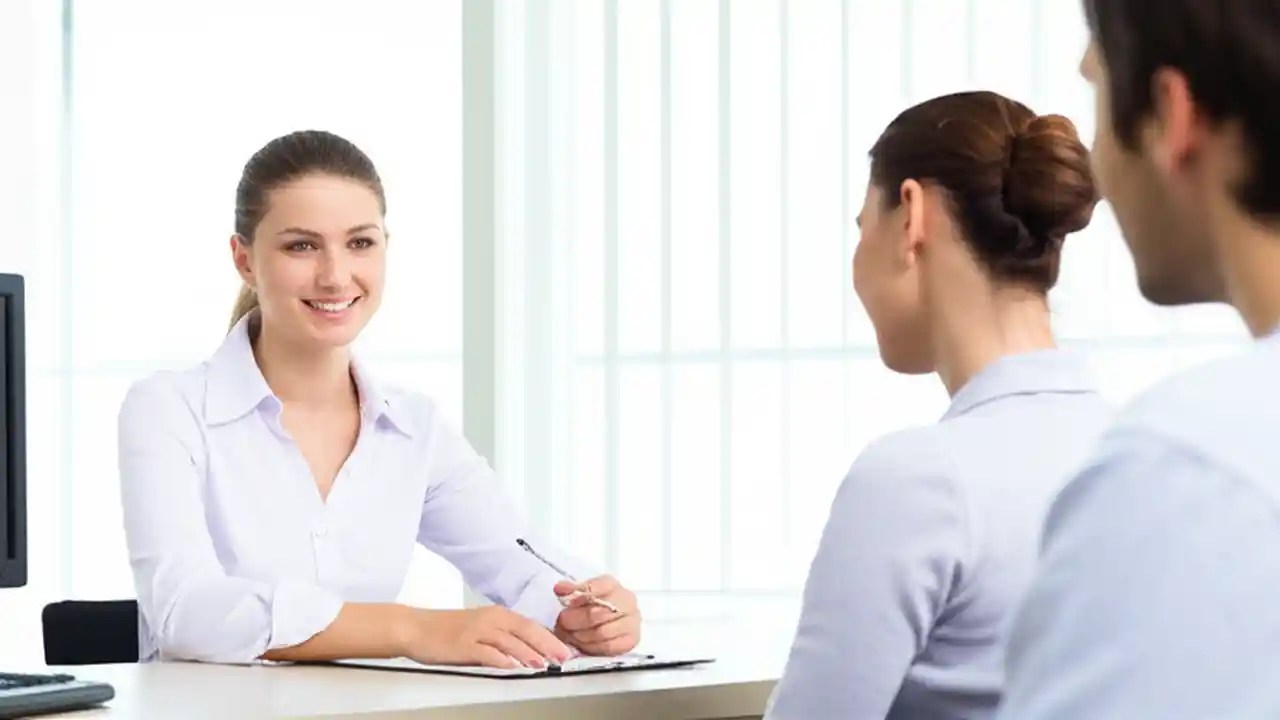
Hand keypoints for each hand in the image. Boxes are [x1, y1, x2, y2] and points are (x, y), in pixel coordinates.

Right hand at [402, 606, 571, 668]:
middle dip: (548, 645)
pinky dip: (502, 660)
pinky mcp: (464, 644)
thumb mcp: (481, 628)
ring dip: (529, 653)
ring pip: (510, 641)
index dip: (550, 638)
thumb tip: (529, 650)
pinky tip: (513, 668)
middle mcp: (490, 619)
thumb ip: (504, 637)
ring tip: (544, 665)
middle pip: (526, 631)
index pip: (531, 625)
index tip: (566, 649)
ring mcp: (477, 631)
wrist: (416, 627)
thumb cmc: (448, 629)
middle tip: (564, 658)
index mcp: (498, 615)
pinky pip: (487, 652)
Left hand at [553, 575, 640, 655]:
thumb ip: (570, 591)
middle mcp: (626, 601)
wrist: (607, 622)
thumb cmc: (590, 607)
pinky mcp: (630, 640)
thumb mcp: (579, 595)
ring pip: (602, 632)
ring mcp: (632, 621)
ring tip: (569, 634)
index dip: (579, 595)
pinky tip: (581, 642)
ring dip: (580, 635)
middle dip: (575, 620)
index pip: (598, 586)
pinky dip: (590, 646)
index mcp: (612, 585)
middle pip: (597, 612)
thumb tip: (560, 589)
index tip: (564, 599)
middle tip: (562, 622)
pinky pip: (607, 646)